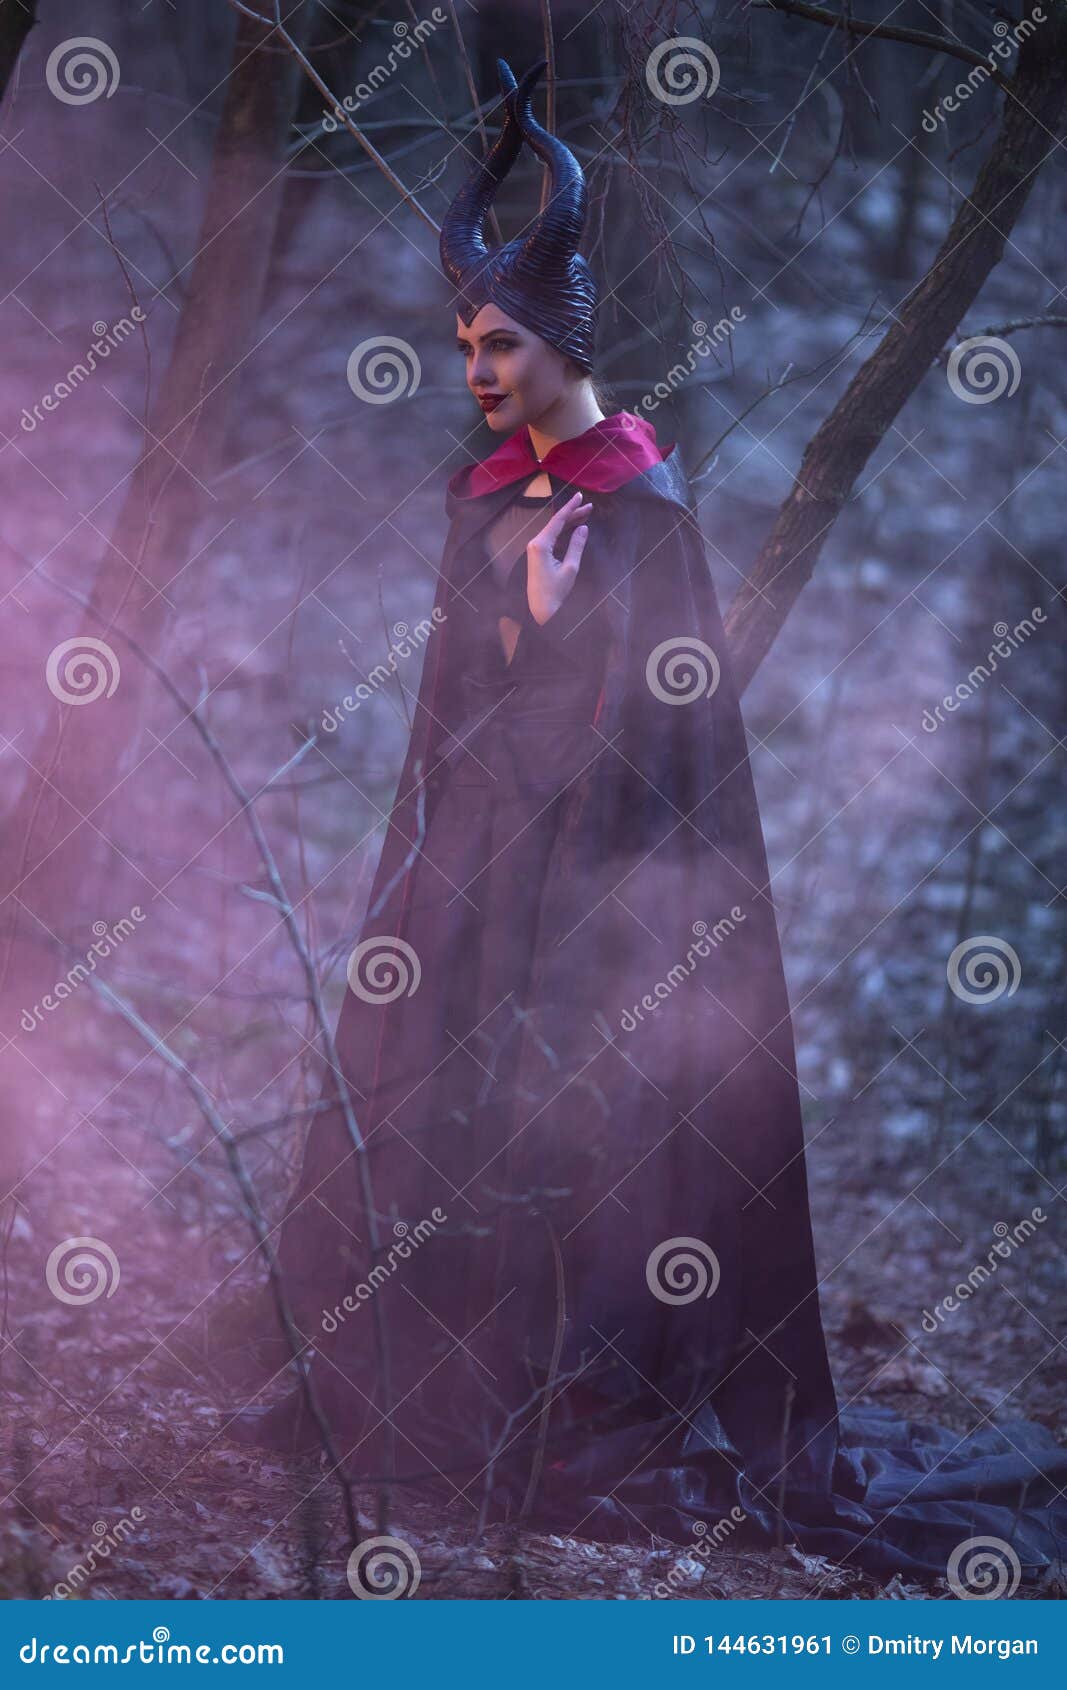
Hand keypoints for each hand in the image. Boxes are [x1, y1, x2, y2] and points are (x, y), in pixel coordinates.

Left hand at [526, 490, 592, 624]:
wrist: (540, 610)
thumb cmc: (555, 592)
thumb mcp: (570, 568)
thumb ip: (576, 546)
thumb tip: (583, 528)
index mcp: (541, 544)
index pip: (557, 520)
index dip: (570, 507)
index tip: (580, 496)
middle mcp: (535, 543)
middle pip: (556, 523)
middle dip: (573, 514)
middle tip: (589, 507)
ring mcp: (535, 549)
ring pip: (554, 530)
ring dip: (569, 522)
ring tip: (585, 515)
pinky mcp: (538, 555)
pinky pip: (552, 538)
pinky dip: (564, 532)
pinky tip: (574, 528)